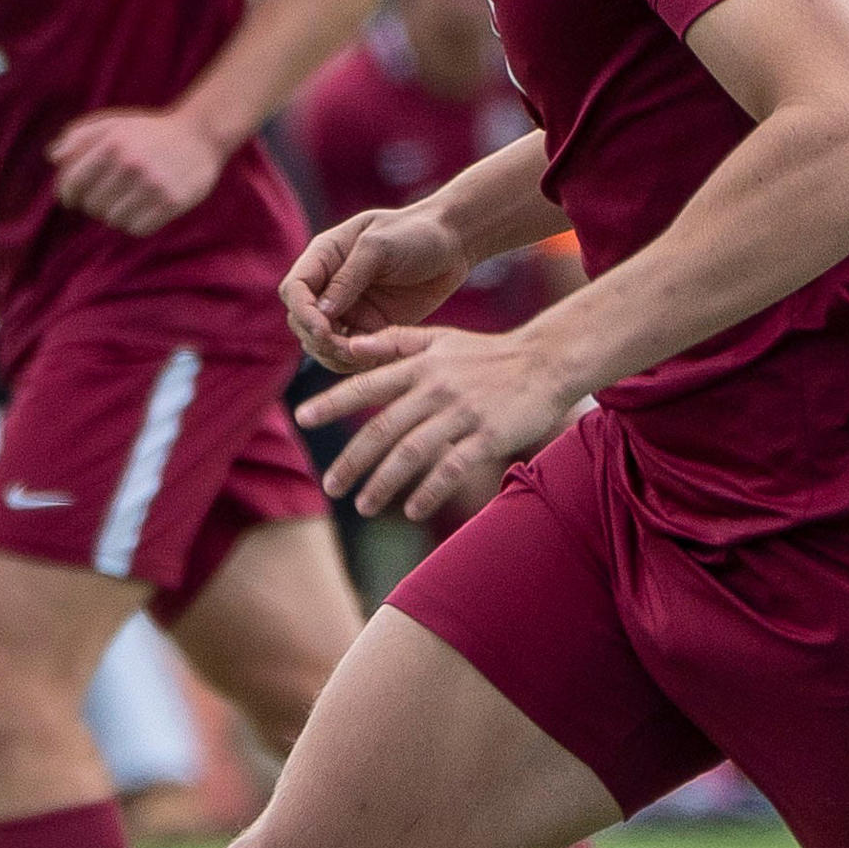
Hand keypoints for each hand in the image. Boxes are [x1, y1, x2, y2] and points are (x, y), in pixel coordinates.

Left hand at [47, 108, 229, 234]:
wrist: (200, 135)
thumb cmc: (150, 131)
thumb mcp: (114, 123)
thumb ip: (79, 135)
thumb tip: (53, 157)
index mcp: (113, 143)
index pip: (74, 181)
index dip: (67, 194)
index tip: (71, 199)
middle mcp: (132, 164)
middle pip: (92, 205)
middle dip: (93, 203)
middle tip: (103, 198)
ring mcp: (154, 184)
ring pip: (114, 220)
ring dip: (115, 214)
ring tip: (124, 202)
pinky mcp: (173, 202)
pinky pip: (138, 229)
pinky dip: (134, 223)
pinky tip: (139, 210)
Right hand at [282, 208, 475, 368]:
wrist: (454, 244)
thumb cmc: (416, 232)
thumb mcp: (379, 246)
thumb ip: (348, 278)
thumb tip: (321, 312)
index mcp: (324, 257)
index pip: (294, 290)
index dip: (302, 313)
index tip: (323, 329)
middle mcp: (330, 286)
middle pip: (302, 322)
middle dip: (318, 339)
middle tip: (346, 348)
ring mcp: (349, 309)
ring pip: (323, 344)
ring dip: (335, 355)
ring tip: (363, 357)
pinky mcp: (371, 328)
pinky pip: (352, 353)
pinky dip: (357, 362)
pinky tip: (377, 360)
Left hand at [295, 324, 579, 524]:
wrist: (547, 361)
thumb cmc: (489, 353)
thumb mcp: (441, 337)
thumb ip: (395, 341)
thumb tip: (350, 346)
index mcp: (420, 365)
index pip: (366, 384)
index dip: (332, 402)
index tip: (301, 418)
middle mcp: (435, 388)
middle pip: (383, 428)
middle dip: (351, 460)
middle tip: (329, 486)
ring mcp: (462, 413)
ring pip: (411, 453)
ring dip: (383, 482)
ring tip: (362, 505)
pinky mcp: (487, 435)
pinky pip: (451, 467)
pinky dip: (429, 491)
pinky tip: (411, 510)